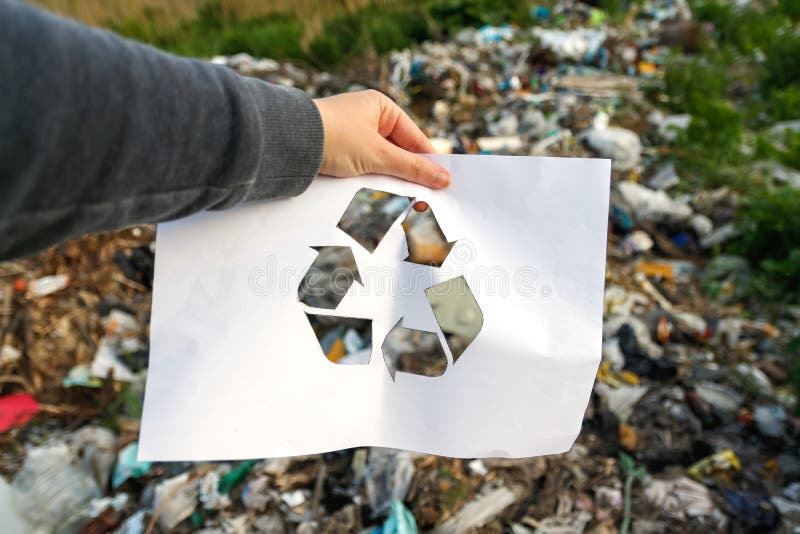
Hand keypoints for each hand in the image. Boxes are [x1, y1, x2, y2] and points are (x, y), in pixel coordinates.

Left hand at [313, 90, 450, 188]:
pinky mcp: (338, 150)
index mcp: (381, 107)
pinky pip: (365, 166)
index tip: (443, 183)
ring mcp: (352, 134)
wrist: (287, 142)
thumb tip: (443, 178)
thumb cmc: (333, 137)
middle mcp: (368, 117)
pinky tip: (381, 193)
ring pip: (382, 161)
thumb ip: (412, 168)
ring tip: (405, 199)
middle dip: (410, 173)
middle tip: (425, 198)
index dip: (429, 161)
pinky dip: (373, 180)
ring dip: (391, 179)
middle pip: (399, 151)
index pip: (414, 137)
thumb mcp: (379, 155)